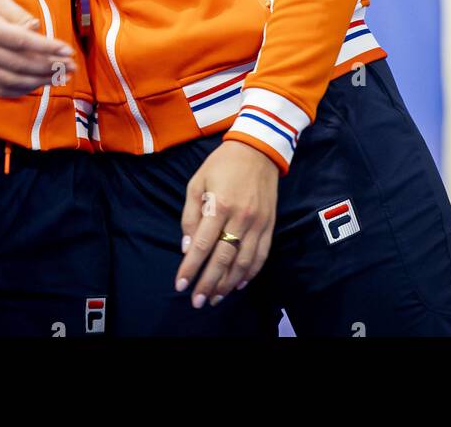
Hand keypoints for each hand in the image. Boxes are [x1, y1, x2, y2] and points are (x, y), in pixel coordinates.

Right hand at [0, 0, 75, 95]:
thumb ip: (18, 16)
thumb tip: (37, 29)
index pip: (23, 43)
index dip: (48, 49)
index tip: (68, 51)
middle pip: (21, 65)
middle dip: (50, 67)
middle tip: (71, 66)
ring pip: (12, 82)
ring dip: (40, 82)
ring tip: (60, 76)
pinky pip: (0, 89)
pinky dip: (21, 90)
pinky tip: (38, 84)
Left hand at [175, 140, 278, 307]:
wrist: (258, 149)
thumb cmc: (222, 164)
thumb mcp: (197, 181)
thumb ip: (190, 215)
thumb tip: (188, 247)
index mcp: (220, 204)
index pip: (203, 245)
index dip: (191, 267)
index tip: (181, 285)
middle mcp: (240, 217)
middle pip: (223, 259)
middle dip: (208, 284)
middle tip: (197, 302)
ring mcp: (258, 223)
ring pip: (243, 262)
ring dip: (228, 284)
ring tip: (215, 298)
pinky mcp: (270, 225)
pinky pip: (261, 255)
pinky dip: (250, 273)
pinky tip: (239, 284)